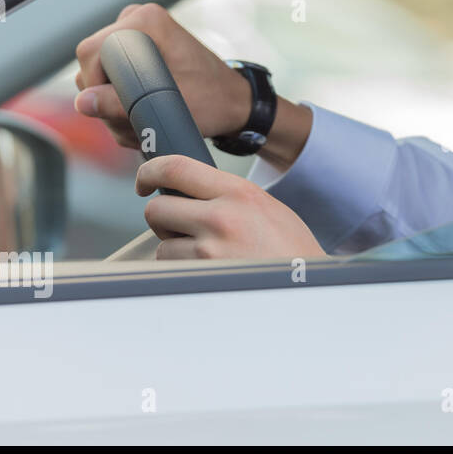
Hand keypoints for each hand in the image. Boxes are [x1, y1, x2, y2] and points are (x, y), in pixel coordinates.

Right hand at [74, 3, 249, 147]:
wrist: (233, 102)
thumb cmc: (212, 101)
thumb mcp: (164, 105)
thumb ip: (119, 104)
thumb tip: (82, 102)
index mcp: (146, 21)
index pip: (91, 52)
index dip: (97, 86)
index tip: (122, 107)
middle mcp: (136, 20)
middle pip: (90, 65)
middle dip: (107, 99)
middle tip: (138, 119)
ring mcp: (134, 35)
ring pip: (97, 77)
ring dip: (115, 105)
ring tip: (146, 119)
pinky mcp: (134, 51)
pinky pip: (109, 79)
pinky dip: (122, 102)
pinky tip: (144, 115)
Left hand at [136, 155, 326, 258]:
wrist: (307, 286)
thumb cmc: (290, 248)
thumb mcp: (265, 207)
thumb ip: (227, 195)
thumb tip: (185, 191)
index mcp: (239, 192)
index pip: (175, 167)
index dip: (149, 172)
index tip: (145, 181)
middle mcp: (222, 217)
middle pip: (157, 209)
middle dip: (163, 218)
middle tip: (181, 226)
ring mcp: (210, 251)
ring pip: (162, 245)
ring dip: (176, 250)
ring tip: (211, 254)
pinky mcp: (203, 277)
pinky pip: (174, 270)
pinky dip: (185, 270)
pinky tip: (213, 270)